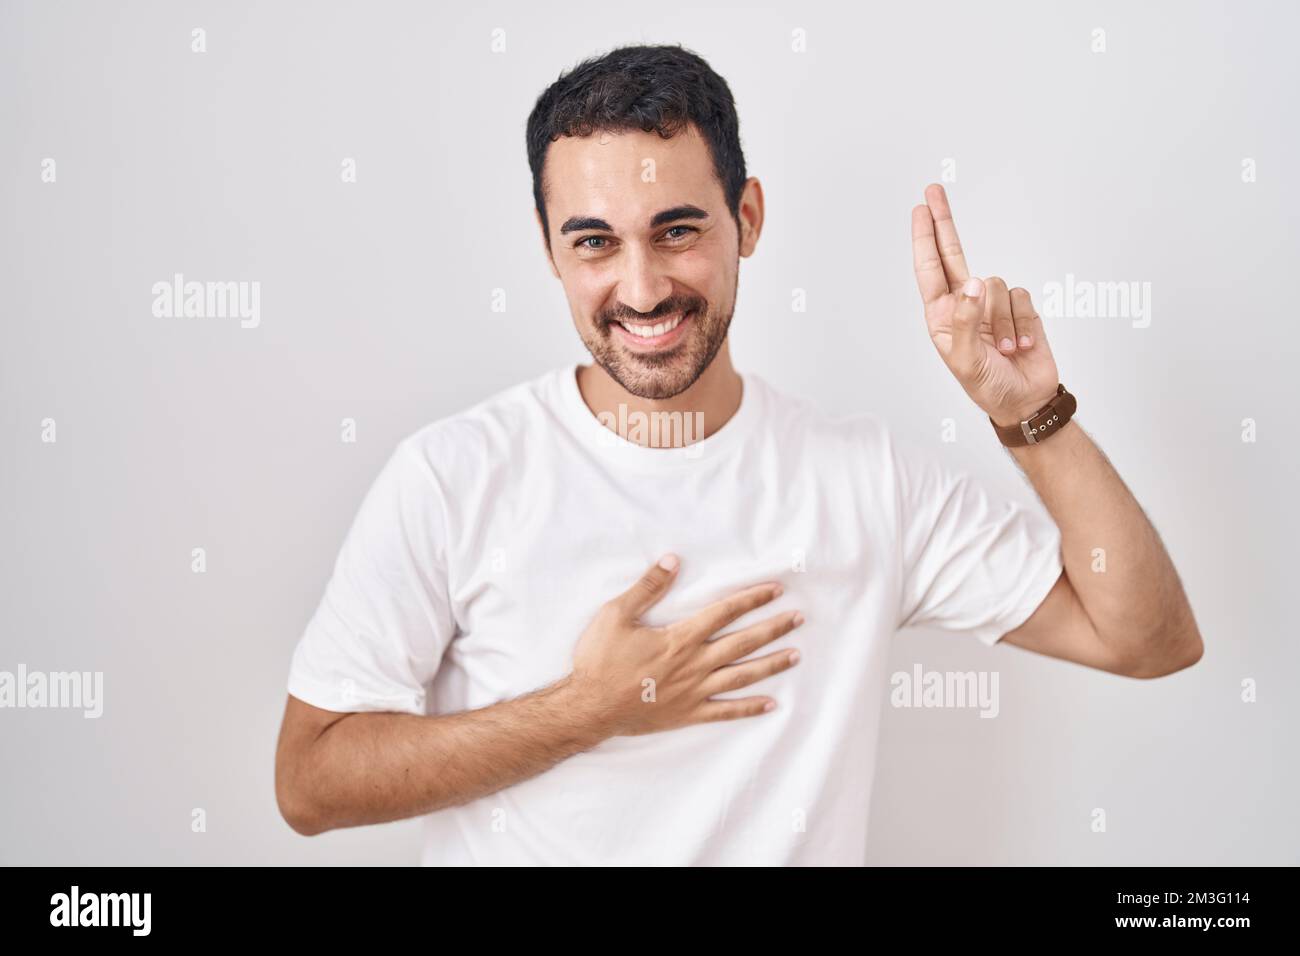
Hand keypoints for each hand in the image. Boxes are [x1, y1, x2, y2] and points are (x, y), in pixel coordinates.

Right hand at [568, 555, 803, 735]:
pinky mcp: (688, 713)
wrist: (589, 707)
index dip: (751, 599)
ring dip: (771, 664)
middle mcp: (694, 664)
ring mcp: (694, 691)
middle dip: (773, 628)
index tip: (775, 590)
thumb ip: (647, 587)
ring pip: (742, 676)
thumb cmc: (600, 660)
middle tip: (798, 618)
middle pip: (743, 643)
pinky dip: (749, 709)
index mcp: (679, 638)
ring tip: (796, 655)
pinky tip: (771, 704)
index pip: (724, 613)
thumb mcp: (616, 615)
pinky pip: (726, 712)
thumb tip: (672, 560)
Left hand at [910, 184, 1060, 426]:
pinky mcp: (1020, 308)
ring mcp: (992, 305)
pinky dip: (1021, 323)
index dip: (925, 238)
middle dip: (944, 223)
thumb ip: (964, 321)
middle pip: (954, 254)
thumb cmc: (987, 386)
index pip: (930, 269)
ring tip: (1003, 349)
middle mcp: (964, 304)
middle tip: (934, 191)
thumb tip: (972, 283)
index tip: (920, 209)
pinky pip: (1021, 296)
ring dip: (1002, 322)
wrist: (1026, 400)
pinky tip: (1020, 345)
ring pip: (996, 284)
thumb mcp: (965, 361)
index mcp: (941, 316)